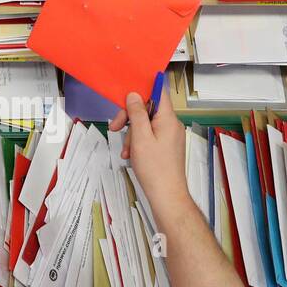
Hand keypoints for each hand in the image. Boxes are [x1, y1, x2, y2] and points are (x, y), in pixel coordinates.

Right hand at [108, 84, 190, 216]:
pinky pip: (150, 137)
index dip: (142, 91)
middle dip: (130, 117)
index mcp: (168, 119)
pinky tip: (131, 155)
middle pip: (148, 109)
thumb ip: (137, 114)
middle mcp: (172, 125)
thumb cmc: (155, 169)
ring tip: (126, 150)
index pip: (158, 92)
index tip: (126, 97)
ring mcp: (170, 136)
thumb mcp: (140, 137)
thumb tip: (134, 95)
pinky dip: (138, 143)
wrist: (167, 195)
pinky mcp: (167, 147)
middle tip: (115, 127)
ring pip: (147, 125)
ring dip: (132, 134)